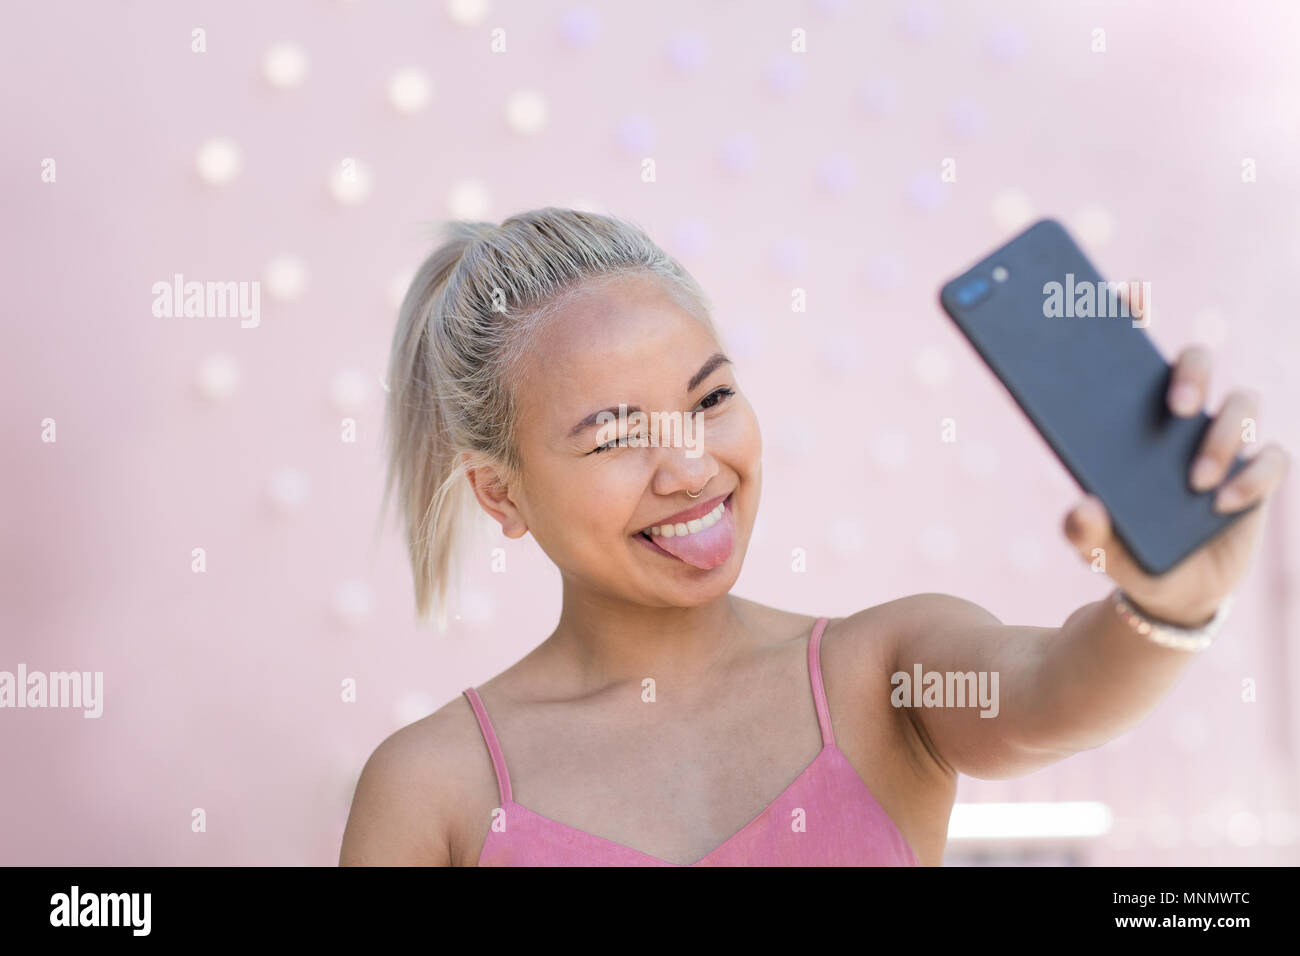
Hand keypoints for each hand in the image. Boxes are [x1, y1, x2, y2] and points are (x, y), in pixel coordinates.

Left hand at [1062, 345, 1289, 626]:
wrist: (1169, 592)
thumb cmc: (1127, 551)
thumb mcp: (1097, 547)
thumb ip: (1084, 532)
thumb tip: (1082, 509)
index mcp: (1136, 418)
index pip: (1137, 355)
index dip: (1133, 318)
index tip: (1128, 294)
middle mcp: (1185, 418)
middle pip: (1199, 361)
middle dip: (1191, 372)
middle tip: (1176, 406)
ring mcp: (1226, 442)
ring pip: (1242, 404)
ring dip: (1220, 437)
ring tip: (1193, 481)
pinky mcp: (1258, 475)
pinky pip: (1270, 459)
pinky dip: (1250, 478)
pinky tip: (1222, 502)